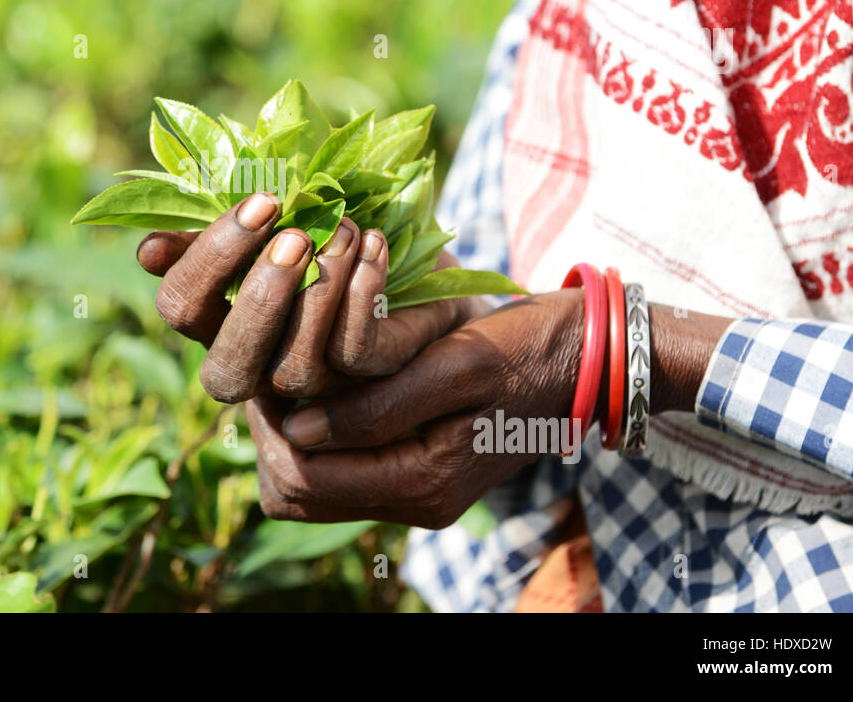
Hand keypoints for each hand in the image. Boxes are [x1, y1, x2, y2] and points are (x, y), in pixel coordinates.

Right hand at [136, 192, 489, 403]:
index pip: (180, 307)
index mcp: (217, 319)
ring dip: (319, 293)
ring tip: (345, 229)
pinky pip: (356, 354)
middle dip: (257, 299)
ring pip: (295, 369)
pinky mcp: (371, 380)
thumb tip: (148, 252)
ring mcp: (313, 381)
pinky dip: (363, 295)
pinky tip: (375, 244)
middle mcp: (257, 362)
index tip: (259, 203)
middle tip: (295, 235)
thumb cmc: (326, 227)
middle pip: (225, 369)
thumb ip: (213, 236)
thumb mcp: (269, 223)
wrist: (416, 255)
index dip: (206, 260)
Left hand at [249, 290, 733, 527]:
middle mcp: (416, 502)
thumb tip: (299, 428)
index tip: (266, 367)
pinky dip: (318, 440)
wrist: (587, 360)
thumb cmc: (525, 348)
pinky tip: (320, 391)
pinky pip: (342, 475)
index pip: (304, 477)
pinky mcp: (420, 474)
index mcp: (424, 483)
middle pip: (298, 495)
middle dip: (269, 436)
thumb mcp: (457, 363)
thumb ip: (380, 405)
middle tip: (267, 373)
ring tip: (288, 380)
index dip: (271, 425)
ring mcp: (418, 494)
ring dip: (289, 440)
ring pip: (313, 491)